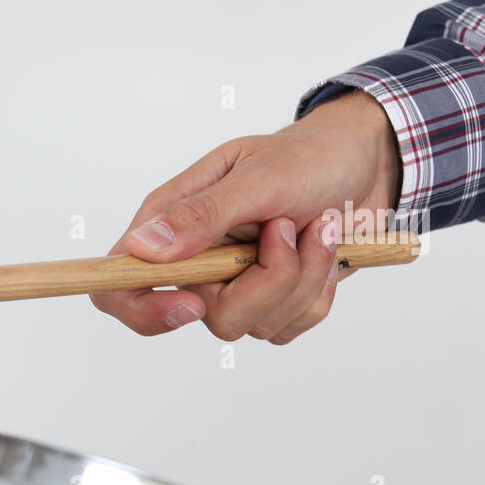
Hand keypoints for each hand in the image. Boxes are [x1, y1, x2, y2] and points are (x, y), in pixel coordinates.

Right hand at [91, 90, 401, 343]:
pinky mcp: (270, 302)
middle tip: (290, 227)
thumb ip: (201, 214)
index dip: (141, 307)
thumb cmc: (309, 156)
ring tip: (317, 229)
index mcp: (171, 222)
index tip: (191, 304)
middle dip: (265, 281)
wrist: (366, 164)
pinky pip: (287, 328)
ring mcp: (232, 286)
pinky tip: (323, 252)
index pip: (118, 282)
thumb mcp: (258, 176)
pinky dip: (316, 293)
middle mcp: (195, 261)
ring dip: (301, 278)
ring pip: (254, 325)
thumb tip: (142, 249)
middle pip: (204, 315)